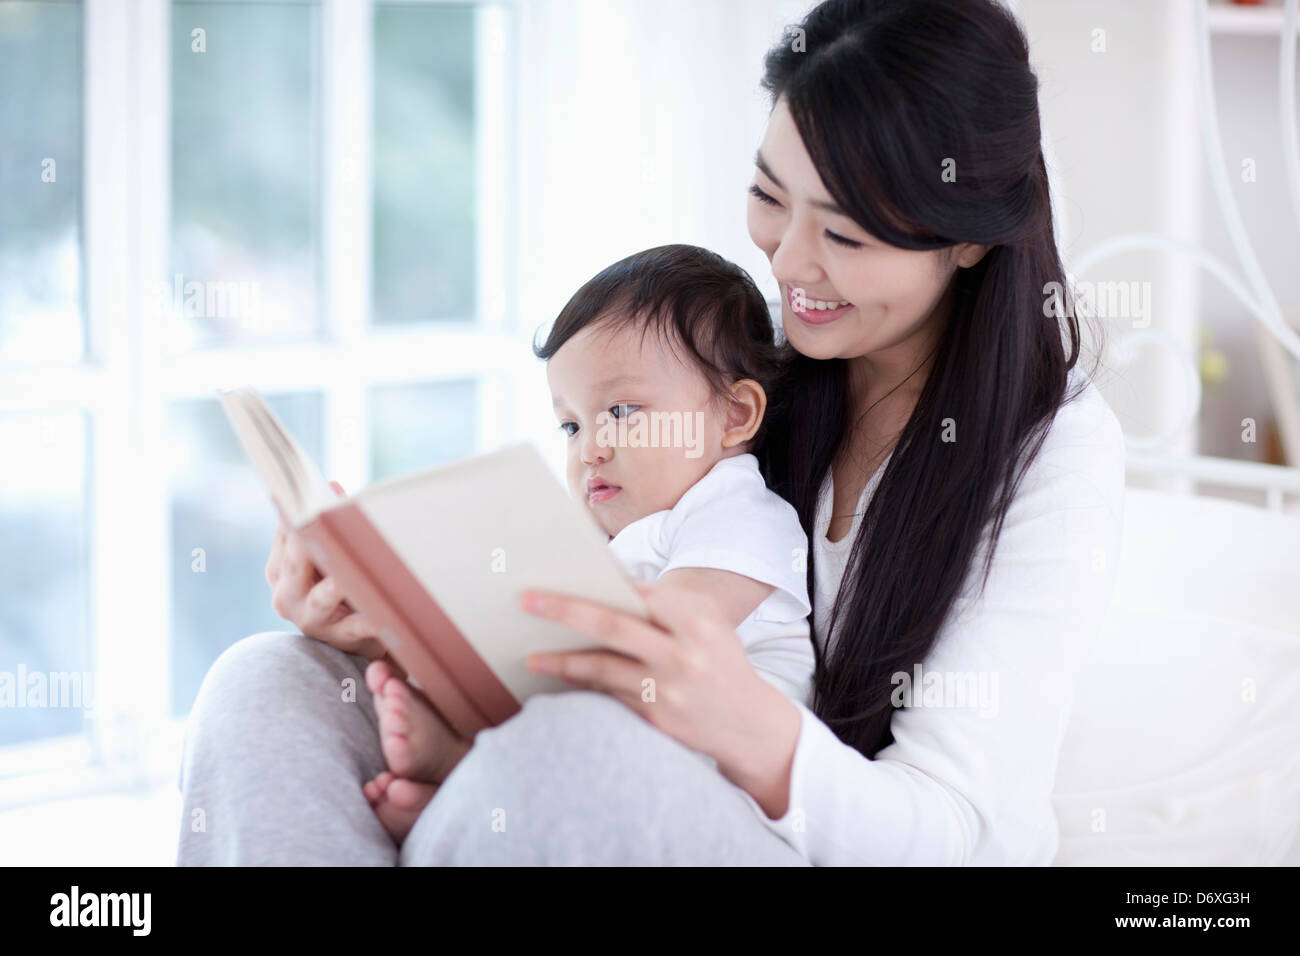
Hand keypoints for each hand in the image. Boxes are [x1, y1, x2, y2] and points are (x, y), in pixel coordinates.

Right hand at [265, 480, 391, 663]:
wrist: (353, 637)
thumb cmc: (336, 584)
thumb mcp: (325, 554)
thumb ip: (328, 522)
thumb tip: (331, 484)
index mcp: (280, 568)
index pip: (286, 533)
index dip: (296, 512)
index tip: (304, 490)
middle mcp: (287, 594)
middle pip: (297, 562)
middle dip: (309, 542)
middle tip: (320, 521)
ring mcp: (311, 617)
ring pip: (322, 597)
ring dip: (333, 587)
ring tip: (342, 578)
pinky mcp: (339, 636)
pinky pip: (355, 627)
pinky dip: (368, 621)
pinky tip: (379, 616)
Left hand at [518, 577, 800, 810]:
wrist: (749, 724)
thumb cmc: (717, 659)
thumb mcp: (706, 624)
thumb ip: (663, 605)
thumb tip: (603, 584)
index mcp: (697, 621)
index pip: (641, 594)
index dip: (601, 583)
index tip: (563, 570)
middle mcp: (684, 654)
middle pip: (614, 626)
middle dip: (566, 610)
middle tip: (527, 600)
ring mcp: (669, 690)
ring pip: (603, 668)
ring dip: (563, 660)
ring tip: (532, 654)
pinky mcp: (657, 720)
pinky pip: (609, 697)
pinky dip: (582, 685)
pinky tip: (560, 676)